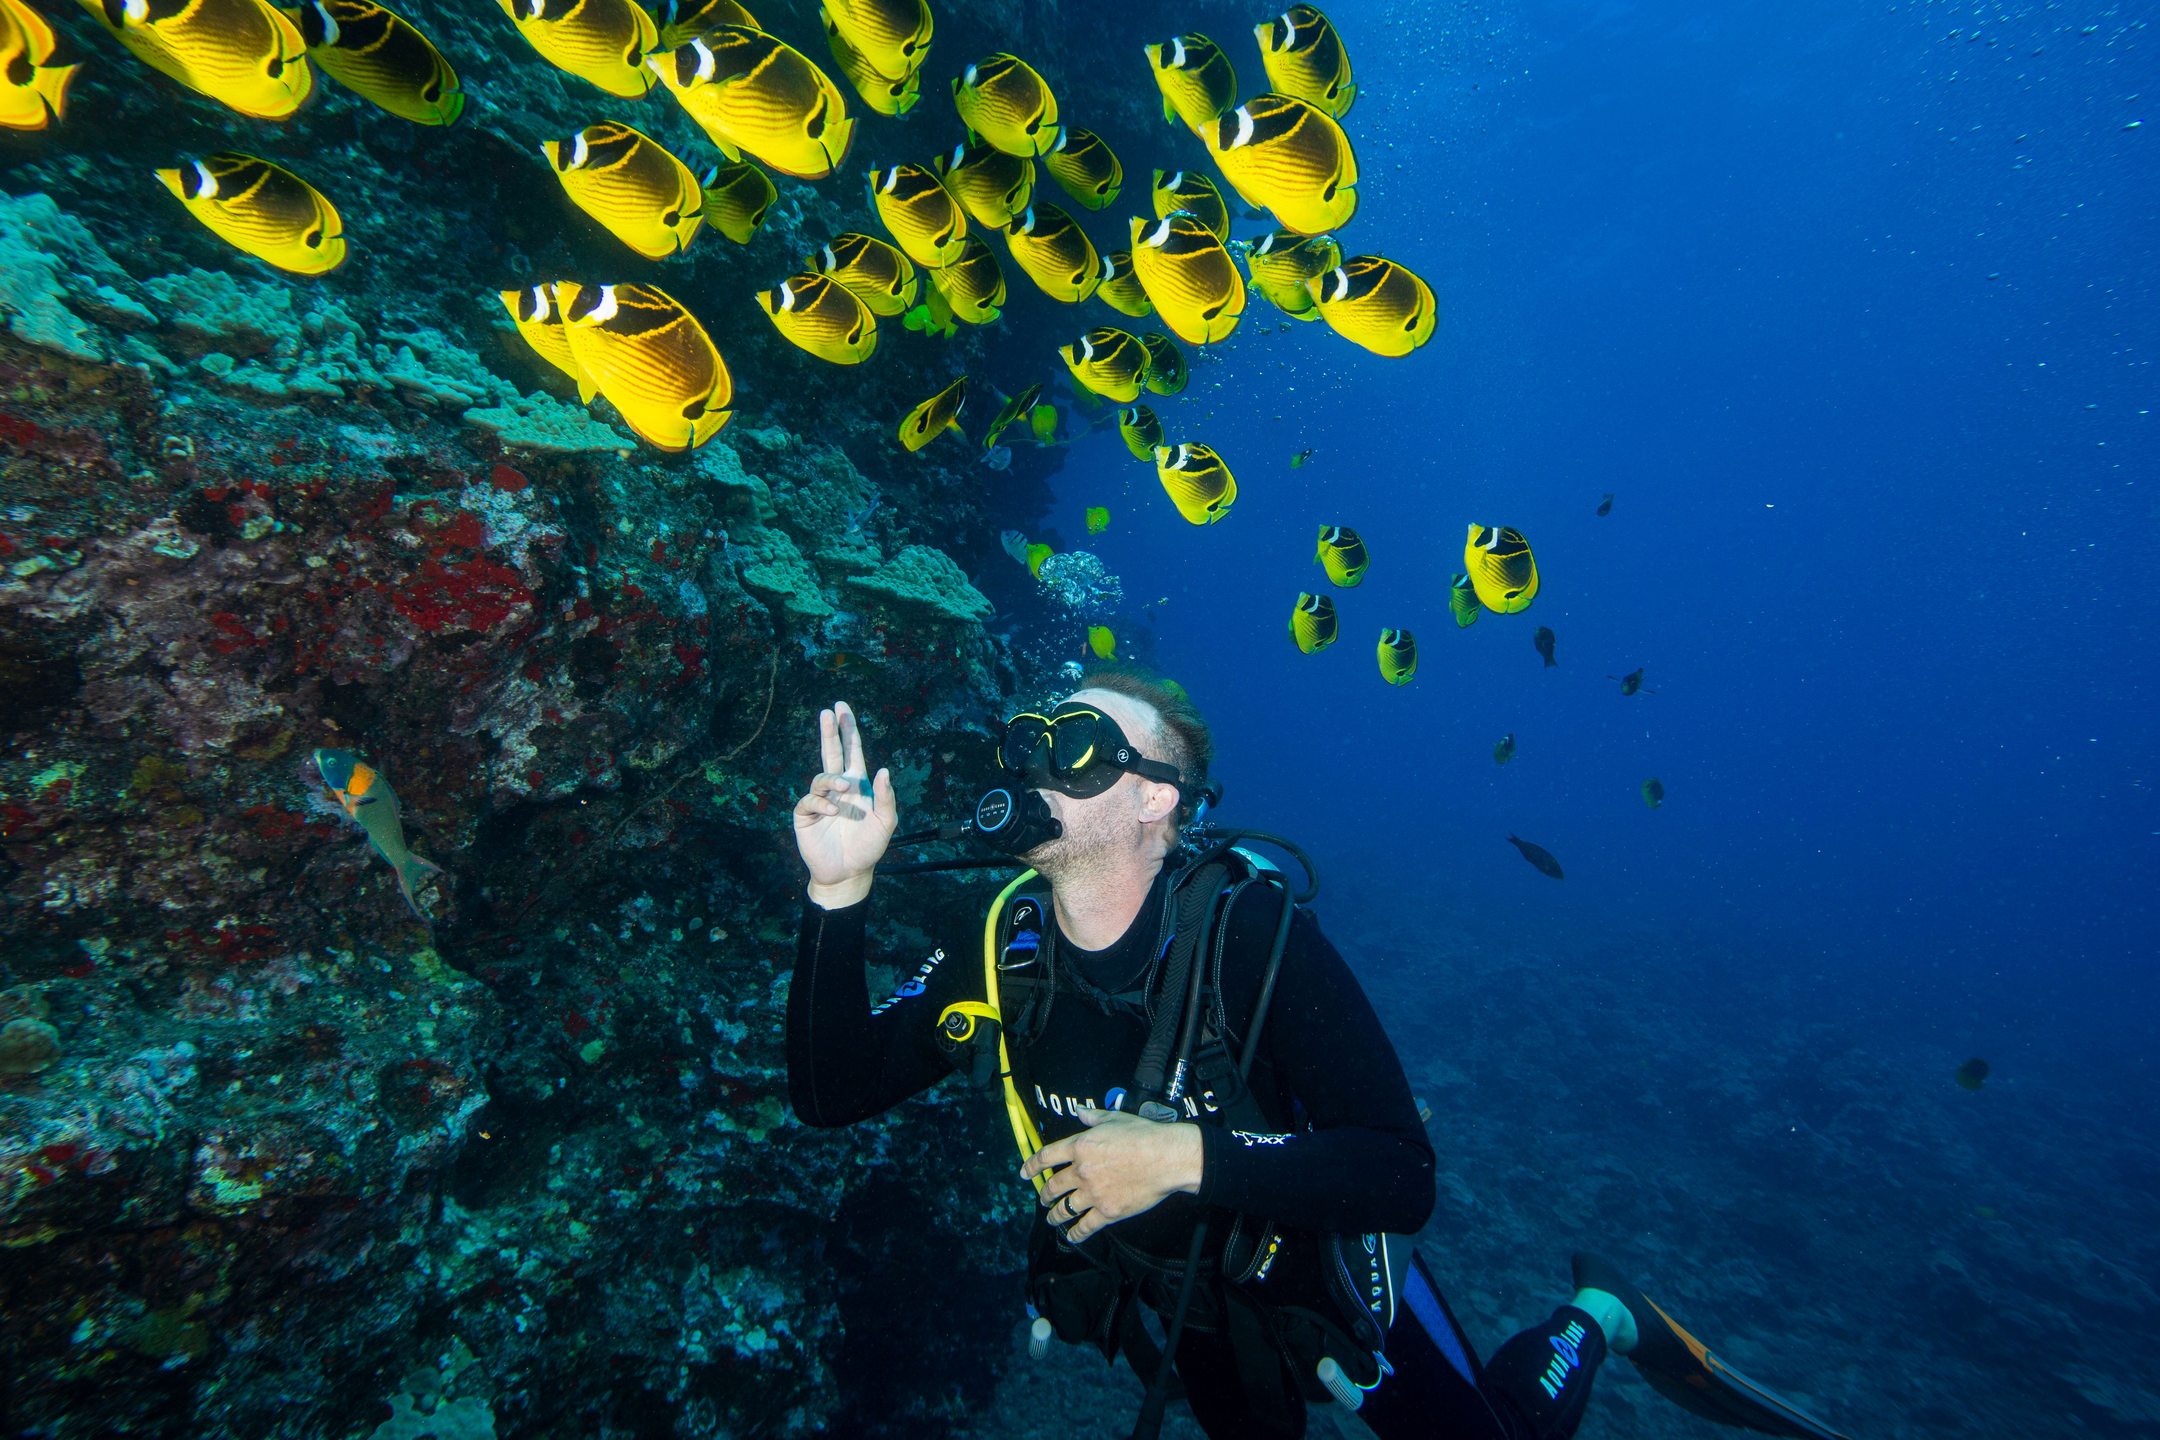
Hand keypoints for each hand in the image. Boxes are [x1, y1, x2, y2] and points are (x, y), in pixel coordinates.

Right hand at [793, 701, 896, 906]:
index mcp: (857, 784)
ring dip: (832, 779)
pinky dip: (822, 802)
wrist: (850, 872)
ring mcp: (821, 800)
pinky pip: (810, 800)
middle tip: (827, 712)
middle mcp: (838, 787)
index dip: (847, 729)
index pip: (851, 750)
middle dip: (829, 732)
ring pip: (821, 777)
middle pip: (831, 753)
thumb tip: (884, 770)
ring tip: (845, 787)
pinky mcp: (806, 815)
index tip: (841, 707)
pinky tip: (832, 810)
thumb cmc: (869, 846)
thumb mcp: (886, 822)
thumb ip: (886, 797)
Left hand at [1020, 1108, 1203, 1243]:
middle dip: (1044, 1194)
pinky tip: (1071, 1235)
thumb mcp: (1115, 1118)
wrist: (1166, 1158)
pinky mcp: (1108, 1212)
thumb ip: (1093, 1117)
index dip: (1032, 1165)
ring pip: (1065, 1209)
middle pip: (1053, 1186)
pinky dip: (1075, 1233)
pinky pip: (1085, 1226)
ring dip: (1055, 1215)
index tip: (1024, 1173)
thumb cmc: (1143, 1135)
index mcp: (1080, 1146)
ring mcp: (1093, 1193)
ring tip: (1052, 1218)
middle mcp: (1081, 1171)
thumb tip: (1080, 1111)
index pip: (1046, 1157)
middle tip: (1043, 1198)